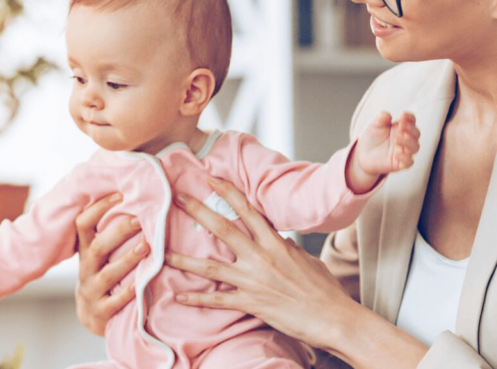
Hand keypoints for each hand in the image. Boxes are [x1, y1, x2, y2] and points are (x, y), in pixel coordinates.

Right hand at [74, 193, 147, 336]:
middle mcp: (86, 268)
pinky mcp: (101, 311)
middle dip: (119, 232)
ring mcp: (92, 290)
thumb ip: (110, 231)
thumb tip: (133, 194)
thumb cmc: (103, 273)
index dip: (99, 208)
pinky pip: (115, 302)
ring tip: (146, 247)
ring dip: (127, 259)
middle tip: (140, 219)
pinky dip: (128, 292)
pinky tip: (141, 283)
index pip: (83, 223)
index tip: (121, 194)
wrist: (92, 314)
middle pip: (98, 247)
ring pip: (107, 274)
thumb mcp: (100, 253)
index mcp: (86, 249)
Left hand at [165, 178, 361, 350]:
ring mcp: (253, 280)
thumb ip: (287, 249)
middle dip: (197, 211)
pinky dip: (198, 299)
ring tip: (162, 252)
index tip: (210, 179)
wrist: (334, 317)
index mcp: (275, 242)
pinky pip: (218, 300)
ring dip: (184, 258)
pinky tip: (180, 296)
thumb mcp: (306, 260)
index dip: (227, 192)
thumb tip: (279, 242)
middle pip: (222, 229)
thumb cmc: (324, 289)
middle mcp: (261, 257)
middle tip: (176, 199)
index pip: (247, 210)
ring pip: (210, 266)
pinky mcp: (251, 303)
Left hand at [348, 111, 419, 191]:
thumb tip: (388, 115)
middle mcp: (404, 139)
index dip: (410, 118)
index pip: (412, 121)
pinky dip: (406, 158)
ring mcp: (403, 151)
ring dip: (408, 142)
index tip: (403, 115)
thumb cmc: (371, 138)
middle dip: (411, 129)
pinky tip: (397, 153)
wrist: (362, 154)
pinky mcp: (399, 163)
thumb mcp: (374, 125)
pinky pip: (409, 162)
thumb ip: (381, 118)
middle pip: (416, 133)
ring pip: (415, 147)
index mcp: (400, 128)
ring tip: (396, 139)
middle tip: (401, 127)